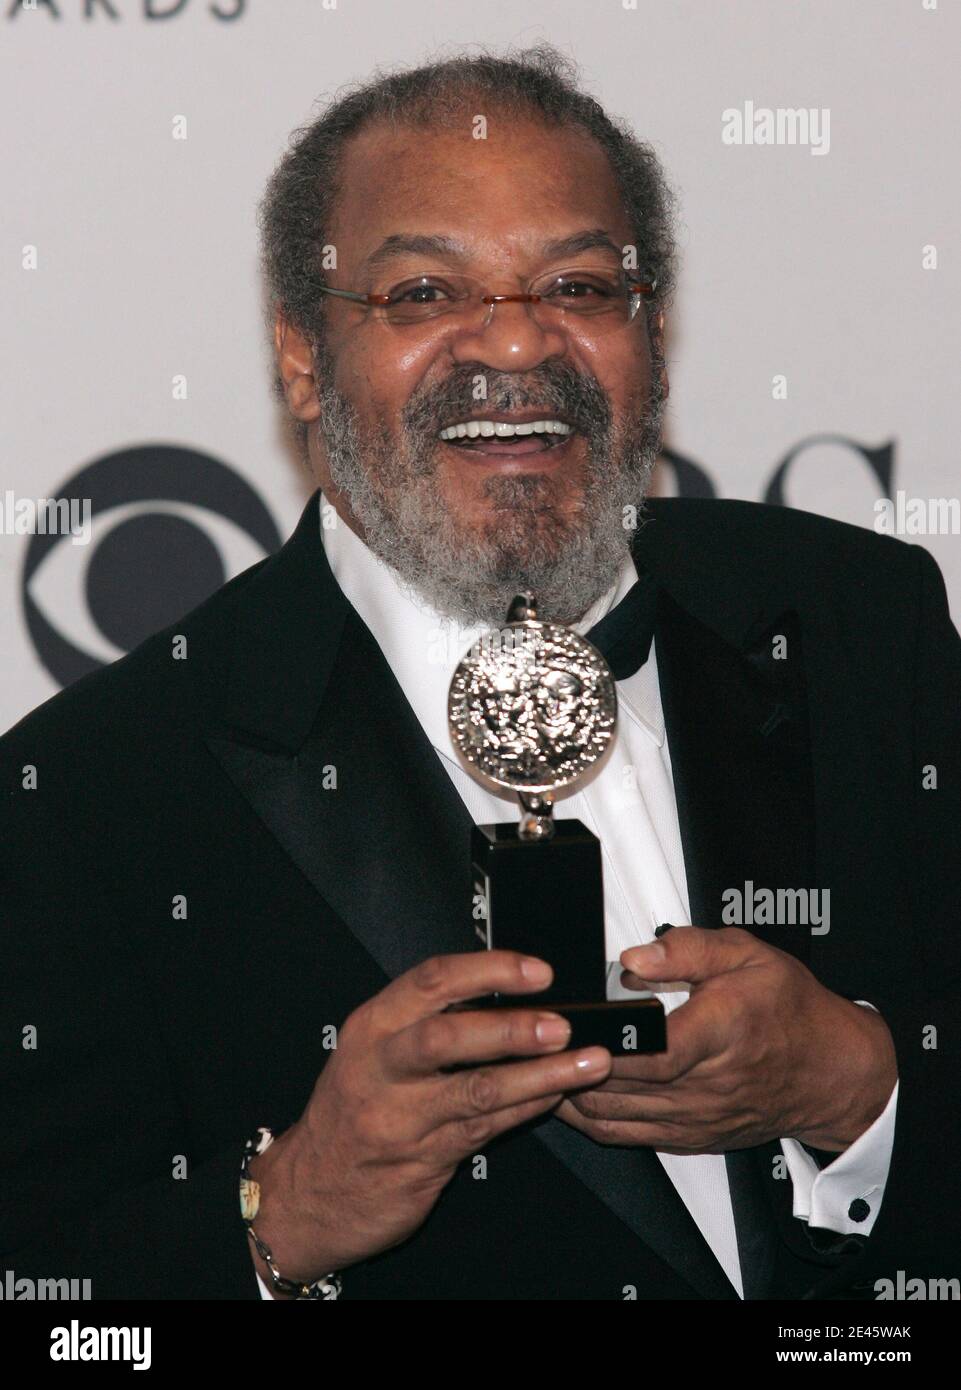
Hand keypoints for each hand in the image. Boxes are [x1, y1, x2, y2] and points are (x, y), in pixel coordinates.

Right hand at [247, 950, 610, 1292]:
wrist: (307, 1192)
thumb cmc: (352, 1110)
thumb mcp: (374, 1052)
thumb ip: (430, 1021)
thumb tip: (509, 993)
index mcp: (372, 1026)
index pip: (432, 982)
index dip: (489, 970)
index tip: (537, 971)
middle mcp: (381, 1067)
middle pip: (446, 1036)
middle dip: (511, 1028)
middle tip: (561, 1025)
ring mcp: (400, 1118)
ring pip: (476, 1091)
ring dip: (539, 1076)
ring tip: (586, 1063)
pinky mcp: (422, 1161)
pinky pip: (486, 1128)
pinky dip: (526, 1108)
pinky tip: (556, 1094)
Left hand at [556, 926, 897, 1155]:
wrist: (830, 1071)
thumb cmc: (790, 1010)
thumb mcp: (748, 954)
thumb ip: (688, 947)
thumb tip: (634, 954)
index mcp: (719, 1031)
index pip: (654, 1051)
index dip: (607, 1043)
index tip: (570, 1024)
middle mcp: (704, 1083)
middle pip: (618, 1084)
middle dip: (570, 1062)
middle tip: (536, 1034)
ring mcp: (693, 1116)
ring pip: (610, 1114)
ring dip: (570, 1089)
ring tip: (543, 1059)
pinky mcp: (686, 1136)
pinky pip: (622, 1134)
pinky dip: (587, 1115)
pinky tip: (566, 1088)